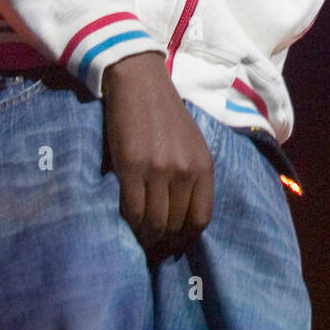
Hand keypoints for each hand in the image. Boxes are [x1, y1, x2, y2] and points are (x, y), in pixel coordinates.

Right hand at [102, 52, 213, 255]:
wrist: (139, 83)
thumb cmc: (165, 114)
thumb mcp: (193, 143)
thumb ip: (192, 175)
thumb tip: (182, 214)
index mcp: (204, 166)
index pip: (200, 219)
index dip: (186, 238)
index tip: (174, 244)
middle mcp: (184, 171)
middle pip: (175, 224)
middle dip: (164, 241)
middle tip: (151, 246)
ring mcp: (158, 170)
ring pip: (154, 222)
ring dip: (145, 236)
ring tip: (139, 239)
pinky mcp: (130, 166)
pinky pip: (131, 210)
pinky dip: (129, 224)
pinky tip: (126, 225)